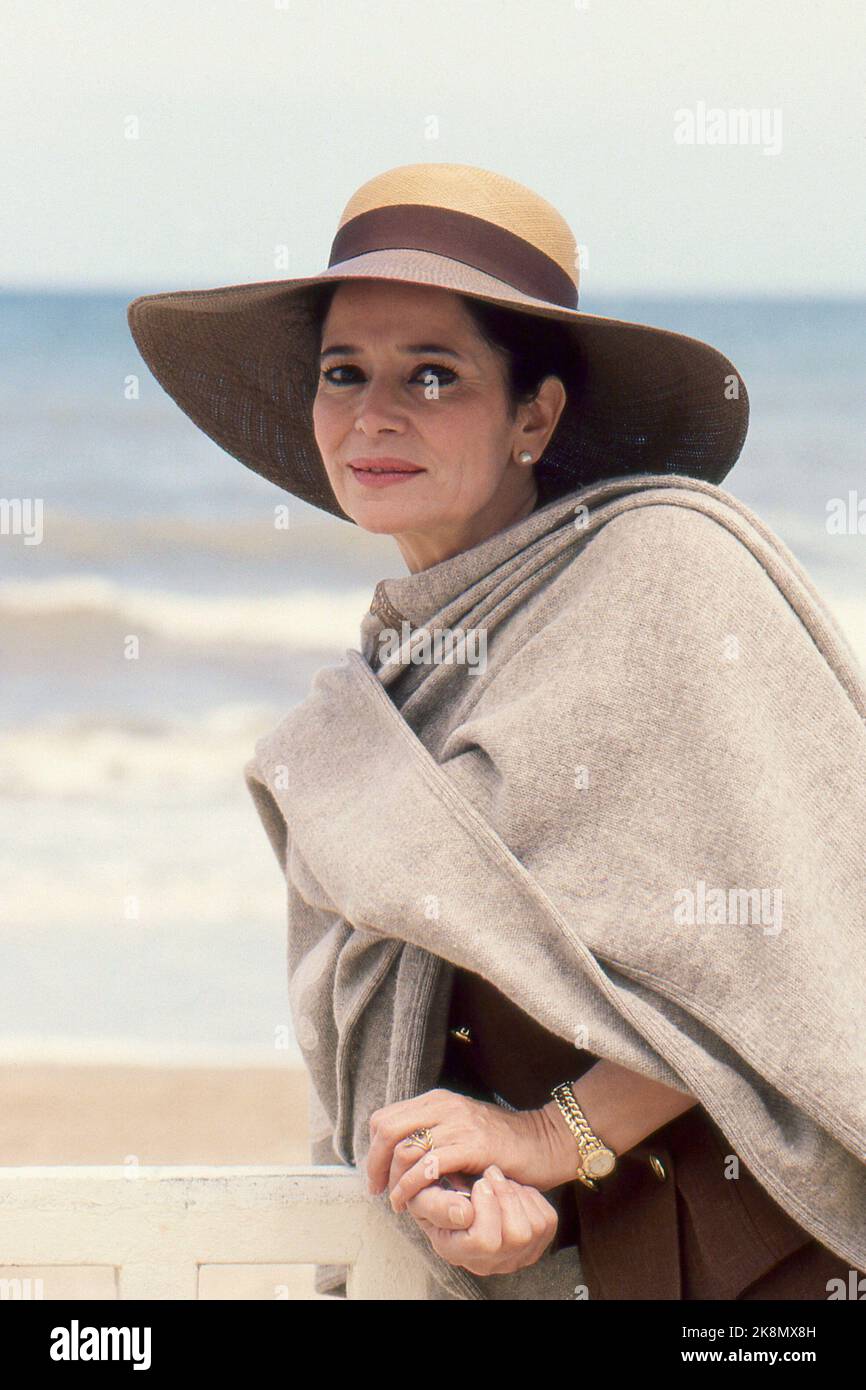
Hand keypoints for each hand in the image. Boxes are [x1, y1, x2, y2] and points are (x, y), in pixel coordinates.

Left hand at [366, 1087, 575, 1212]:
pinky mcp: (473, 1145)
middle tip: (378, 1191)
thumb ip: (432, 1133)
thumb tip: (395, 1154)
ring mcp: (458, 1123)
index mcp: (436, 1100)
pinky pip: (430, 1165)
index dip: (373, 1149)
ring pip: (405, 1149)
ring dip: (395, 1182)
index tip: (376, 1175)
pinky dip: (414, 1187)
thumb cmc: (501, 1143)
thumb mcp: (459, 1129)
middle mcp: (443, 1106)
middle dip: (375, 1165)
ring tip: (399, 1202)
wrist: (544, 1143)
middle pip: (387, 1130)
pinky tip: (415, 1202)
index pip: (385, 1118)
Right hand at [404, 1163, 558, 1275]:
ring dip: (517, 1194)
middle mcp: (486, 1262)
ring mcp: (512, 1258)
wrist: (457, 1196)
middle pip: (516, 1236)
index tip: (480, 1183)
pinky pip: (546, 1221)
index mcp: (455, 1251)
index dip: (487, 1206)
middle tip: (491, 1177)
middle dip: (506, 1196)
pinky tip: (513, 1193)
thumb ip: (435, 1204)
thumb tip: (464, 1212)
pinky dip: (532, 1199)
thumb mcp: (423, 1197)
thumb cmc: (438, 1196)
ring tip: (500, 1182)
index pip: (485, 1241)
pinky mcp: (533, 1246)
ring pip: (533, 1228)